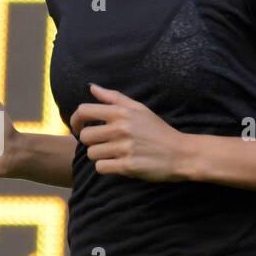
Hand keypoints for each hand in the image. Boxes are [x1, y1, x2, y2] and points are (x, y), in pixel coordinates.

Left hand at [70, 83, 188, 181]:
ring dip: (99, 156)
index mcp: (122, 112)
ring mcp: (124, 148)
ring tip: (114, 154)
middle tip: (103, 144)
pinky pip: (101, 168)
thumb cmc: (158, 131)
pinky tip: (117, 164)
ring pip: (91, 154)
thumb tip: (91, 87)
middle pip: (85, 136)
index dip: (74, 120)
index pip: (84, 111)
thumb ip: (114, 98)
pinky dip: (106, 168)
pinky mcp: (128, 166)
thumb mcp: (139, 109)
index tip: (77, 127)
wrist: (181, 153)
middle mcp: (121, 128)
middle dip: (90, 142)